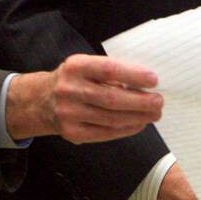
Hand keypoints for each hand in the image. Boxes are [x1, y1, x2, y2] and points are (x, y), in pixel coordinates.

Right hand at [8, 55, 162, 142]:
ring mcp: (69, 113)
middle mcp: (69, 89)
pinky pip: (104, 133)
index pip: (109, 70)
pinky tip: (139, 124)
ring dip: (138, 117)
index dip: (133, 75)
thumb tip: (145, 83)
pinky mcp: (71, 132)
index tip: (154, 80)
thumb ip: (110, 72)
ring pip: (111, 118)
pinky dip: (125, 129)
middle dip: (141, 102)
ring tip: (154, 114)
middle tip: (159, 102)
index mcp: (75, 66)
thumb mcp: (85, 66)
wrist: (41, 100)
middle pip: (112, 98)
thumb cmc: (74, 79)